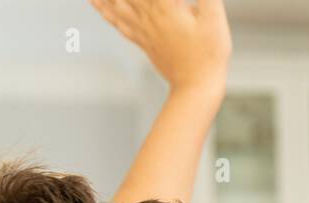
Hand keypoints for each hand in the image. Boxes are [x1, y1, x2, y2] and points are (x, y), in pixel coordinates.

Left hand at [92, 0, 230, 94]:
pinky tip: (93, 1)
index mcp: (165, 4)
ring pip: (114, 0)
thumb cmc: (210, 53)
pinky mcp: (141, 40)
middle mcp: (147, 13)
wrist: (196, 87)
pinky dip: (102, 8)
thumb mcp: (214, 16)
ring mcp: (141, 27)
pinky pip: (115, 20)